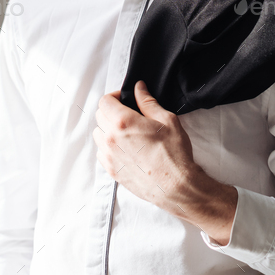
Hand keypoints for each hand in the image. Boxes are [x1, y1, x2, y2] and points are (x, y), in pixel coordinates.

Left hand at [93, 81, 237, 244]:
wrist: (176, 186)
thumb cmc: (174, 153)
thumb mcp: (167, 120)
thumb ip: (148, 102)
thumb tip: (138, 88)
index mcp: (123, 122)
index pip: (104, 101)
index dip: (115, 96)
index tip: (125, 99)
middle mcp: (111, 138)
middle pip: (99, 116)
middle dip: (112, 111)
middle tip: (128, 114)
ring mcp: (109, 156)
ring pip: (98, 134)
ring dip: (108, 129)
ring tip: (127, 132)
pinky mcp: (112, 171)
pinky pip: (101, 152)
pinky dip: (108, 147)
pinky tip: (125, 148)